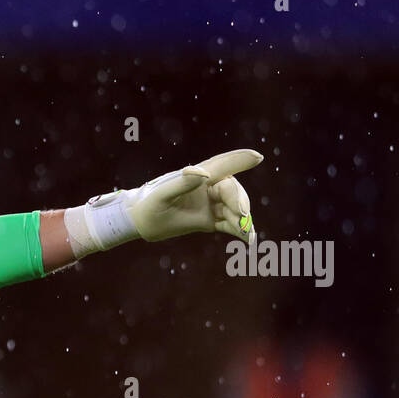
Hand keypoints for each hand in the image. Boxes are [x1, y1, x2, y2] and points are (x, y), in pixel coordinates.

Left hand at [64, 148, 262, 256]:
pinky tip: (248, 240)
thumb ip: (181, 183)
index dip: (240, 160)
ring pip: (234, 208)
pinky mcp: (210, 220)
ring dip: (243, 220)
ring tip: (247, 233)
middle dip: (240, 201)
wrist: (141, 222)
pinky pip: (229, 224)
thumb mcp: (161, 195)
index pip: (223, 165)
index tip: (257, 157)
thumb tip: (202, 173)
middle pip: (232, 190)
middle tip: (242, 216)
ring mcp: (210, 204)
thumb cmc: (148, 205)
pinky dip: (240, 231)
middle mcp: (208, 187)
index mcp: (197, 176)